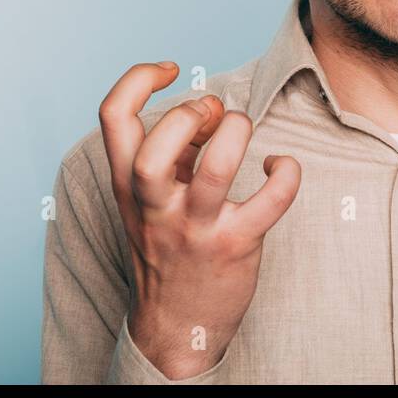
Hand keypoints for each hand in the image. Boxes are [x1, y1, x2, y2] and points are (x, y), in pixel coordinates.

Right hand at [98, 61, 300, 378]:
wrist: (175, 327)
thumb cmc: (168, 248)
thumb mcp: (151, 197)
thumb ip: (172, 150)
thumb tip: (208, 108)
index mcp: (127, 185)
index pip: (112, 115)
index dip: (139, 78)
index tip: (172, 70)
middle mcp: (155, 206)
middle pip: (154, 147)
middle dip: (190, 113)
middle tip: (212, 116)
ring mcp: (195, 228)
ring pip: (216, 168)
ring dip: (237, 133)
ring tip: (243, 134)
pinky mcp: (235, 245)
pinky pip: (271, 199)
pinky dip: (285, 171)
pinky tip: (279, 166)